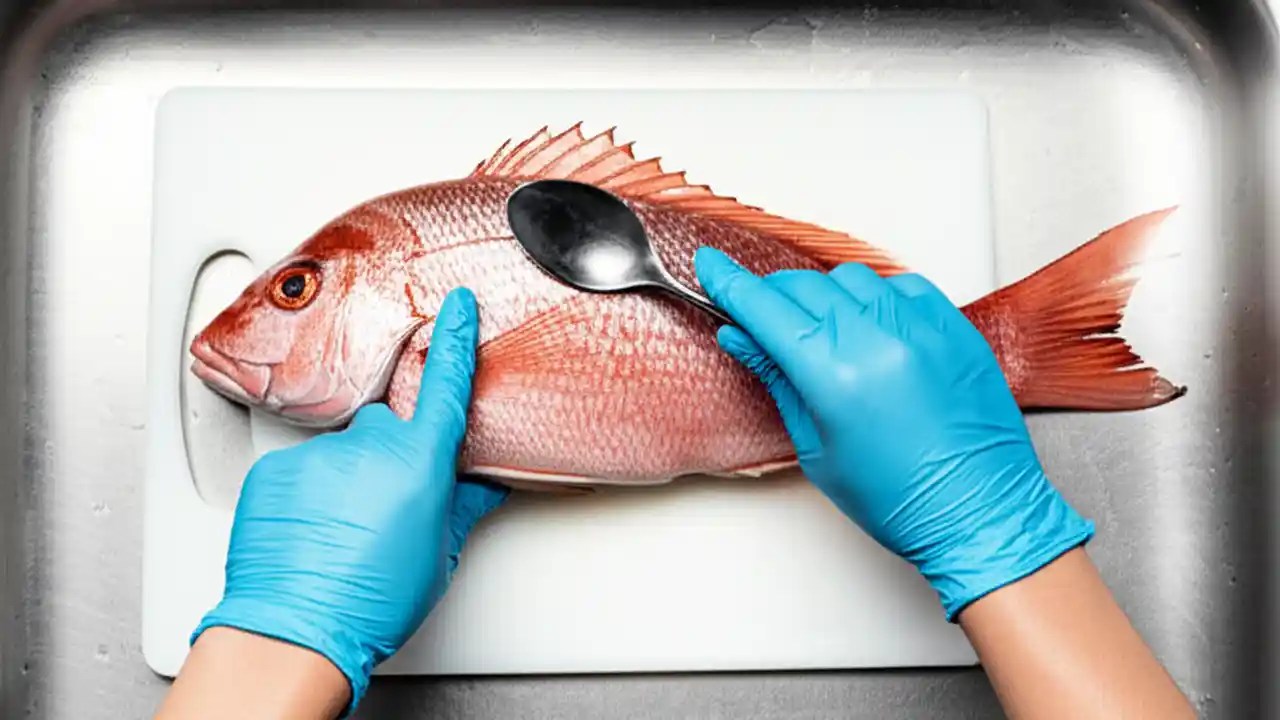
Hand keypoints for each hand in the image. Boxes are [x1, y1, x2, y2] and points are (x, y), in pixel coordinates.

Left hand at [189, 287, 507, 715]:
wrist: (295, 628)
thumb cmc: (371, 600)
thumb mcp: (438, 556)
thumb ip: (462, 508)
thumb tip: (483, 486)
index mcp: (418, 461)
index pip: (445, 384)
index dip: (456, 339)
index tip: (458, 305)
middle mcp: (368, 444)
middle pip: (386, 427)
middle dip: (389, 457)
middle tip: (385, 506)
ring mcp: (317, 454)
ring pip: (341, 453)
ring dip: (346, 480)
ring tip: (341, 531)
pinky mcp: (274, 469)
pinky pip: (301, 470)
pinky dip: (308, 493)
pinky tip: (310, 531)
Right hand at [693, 248, 1092, 619]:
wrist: (979, 514)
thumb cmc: (899, 498)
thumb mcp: (816, 446)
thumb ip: (776, 379)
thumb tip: (740, 336)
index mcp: (835, 375)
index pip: (766, 308)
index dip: (730, 283)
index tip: (710, 265)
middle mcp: (879, 339)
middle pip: (803, 286)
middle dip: (771, 293)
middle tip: (759, 313)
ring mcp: (922, 327)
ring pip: (850, 278)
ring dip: (822, 293)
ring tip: (818, 326)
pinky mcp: (954, 326)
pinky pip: (900, 284)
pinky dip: (874, 295)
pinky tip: (868, 323)